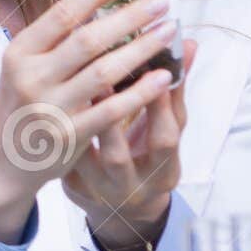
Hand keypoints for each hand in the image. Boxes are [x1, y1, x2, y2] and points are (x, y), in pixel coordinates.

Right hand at [0, 0, 179, 240]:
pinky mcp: (68, 137)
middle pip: (87, 41)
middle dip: (129, 18)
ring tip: (169, 31)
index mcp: (19, 52)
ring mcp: (49, 108)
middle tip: (161, 2)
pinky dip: (140, 92)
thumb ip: (59, 24)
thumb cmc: (19, 102)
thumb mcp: (28, 61)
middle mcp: (31, 77)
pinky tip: (163, 77)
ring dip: (142, 50)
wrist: (0, 161)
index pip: (60, 15)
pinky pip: (111, 110)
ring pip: (104, 73)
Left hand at [64, 40, 197, 250]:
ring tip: (94, 84)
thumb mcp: (159, 132)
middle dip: (141, 105)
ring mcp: (109, 188)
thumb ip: (170, 91)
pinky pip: (75, 158)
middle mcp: (140, 182)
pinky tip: (64, 103)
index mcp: (165, 169)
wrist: (111, 208)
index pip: (171, 134)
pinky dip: (72, 128)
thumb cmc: (140, 156)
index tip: (160, 67)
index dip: (166, 103)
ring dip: (104, 116)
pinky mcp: (78, 187)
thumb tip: (187, 42)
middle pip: (150, 146)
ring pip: (110, 154)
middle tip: (121, 66)